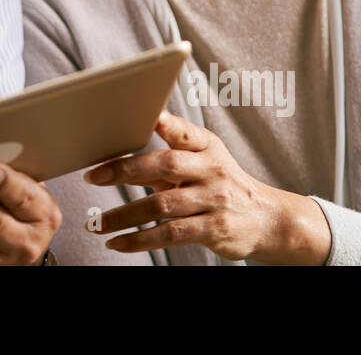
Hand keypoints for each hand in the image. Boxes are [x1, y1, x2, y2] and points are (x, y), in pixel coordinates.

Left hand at [83, 111, 330, 264]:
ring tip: (96, 223)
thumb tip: (122, 148)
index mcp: (207, 146)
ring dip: (124, 215)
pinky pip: (171, 234)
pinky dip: (140, 240)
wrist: (267, 219)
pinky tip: (119, 242)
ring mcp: (214, 200)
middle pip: (165, 165)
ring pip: (162, 205)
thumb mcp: (204, 160)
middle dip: (126, 170)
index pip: (183, 131)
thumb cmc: (222, 184)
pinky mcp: (213, 229)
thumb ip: (170, 154)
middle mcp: (212, 170)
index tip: (141, 117)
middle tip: (94, 177)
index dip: (163, 122)